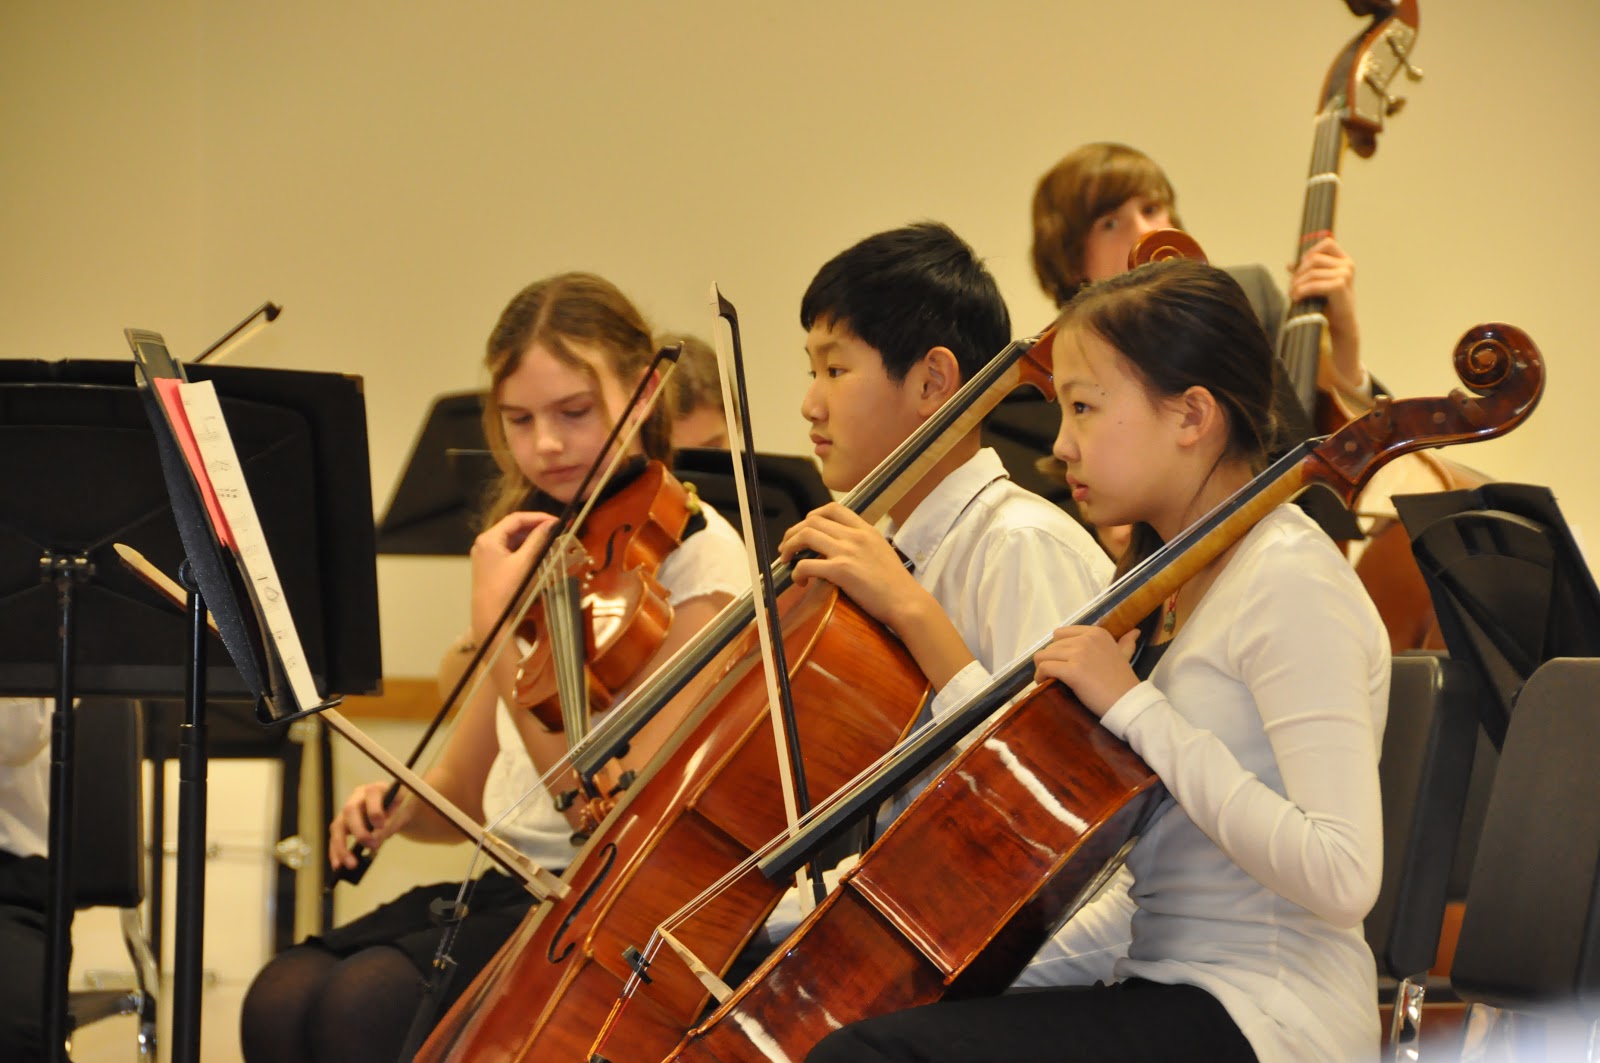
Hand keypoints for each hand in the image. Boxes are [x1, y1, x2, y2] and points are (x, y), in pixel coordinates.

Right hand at [328, 780, 411, 869]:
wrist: (396, 810)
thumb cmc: (400, 809)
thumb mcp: (403, 813)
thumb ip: (391, 824)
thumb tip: (374, 841)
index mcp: (376, 789)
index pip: (372, 794)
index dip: (375, 810)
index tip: (380, 825)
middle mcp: (357, 798)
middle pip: (350, 810)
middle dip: (359, 830)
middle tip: (371, 845)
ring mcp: (347, 812)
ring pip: (337, 827)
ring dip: (342, 847)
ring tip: (350, 864)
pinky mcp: (342, 825)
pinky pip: (335, 838)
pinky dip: (336, 852)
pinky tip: (338, 866)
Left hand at [470, 510, 558, 641]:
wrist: (490, 616)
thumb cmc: (506, 590)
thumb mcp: (525, 562)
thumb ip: (538, 540)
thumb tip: (551, 524)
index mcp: (489, 539)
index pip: (516, 519)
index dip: (538, 517)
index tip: (556, 522)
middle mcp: (484, 543)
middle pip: (513, 528)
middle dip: (535, 528)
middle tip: (555, 530)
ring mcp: (486, 554)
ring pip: (512, 539)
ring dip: (530, 539)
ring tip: (549, 541)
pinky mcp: (490, 565)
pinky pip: (509, 550)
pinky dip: (523, 549)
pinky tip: (537, 553)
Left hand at [777, 502, 920, 629]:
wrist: (907, 602)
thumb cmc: (896, 584)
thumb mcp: (881, 552)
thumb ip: (861, 545)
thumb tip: (839, 548)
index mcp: (866, 530)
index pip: (833, 508)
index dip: (811, 516)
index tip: (803, 529)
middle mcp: (855, 536)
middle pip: (813, 520)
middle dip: (793, 532)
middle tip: (786, 547)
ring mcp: (848, 552)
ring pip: (805, 536)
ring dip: (789, 547)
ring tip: (785, 560)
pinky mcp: (841, 571)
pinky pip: (807, 565)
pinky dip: (797, 572)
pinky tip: (800, 582)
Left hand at [1032, 625, 1140, 717]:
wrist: (1128, 702)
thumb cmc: (1123, 681)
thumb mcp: (1125, 655)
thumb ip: (1126, 643)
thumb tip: (1135, 631)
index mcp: (1096, 633)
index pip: (1061, 633)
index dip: (1057, 648)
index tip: (1060, 661)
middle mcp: (1086, 639)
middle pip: (1051, 645)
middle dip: (1049, 659)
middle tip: (1053, 674)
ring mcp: (1079, 654)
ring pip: (1044, 655)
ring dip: (1042, 668)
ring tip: (1047, 679)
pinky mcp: (1072, 671)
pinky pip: (1045, 668)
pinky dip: (1040, 676)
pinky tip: (1043, 683)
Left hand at [1288, 236, 1362, 390]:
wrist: (1339, 326)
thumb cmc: (1328, 305)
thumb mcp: (1317, 285)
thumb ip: (1306, 273)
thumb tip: (1289, 265)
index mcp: (1344, 261)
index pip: (1327, 243)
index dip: (1310, 252)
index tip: (1301, 268)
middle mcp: (1347, 265)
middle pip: (1313, 259)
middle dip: (1298, 274)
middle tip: (1292, 288)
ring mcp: (1345, 275)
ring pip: (1311, 272)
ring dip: (1297, 285)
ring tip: (1293, 296)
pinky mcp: (1340, 286)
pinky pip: (1314, 284)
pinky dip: (1302, 291)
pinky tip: (1297, 299)